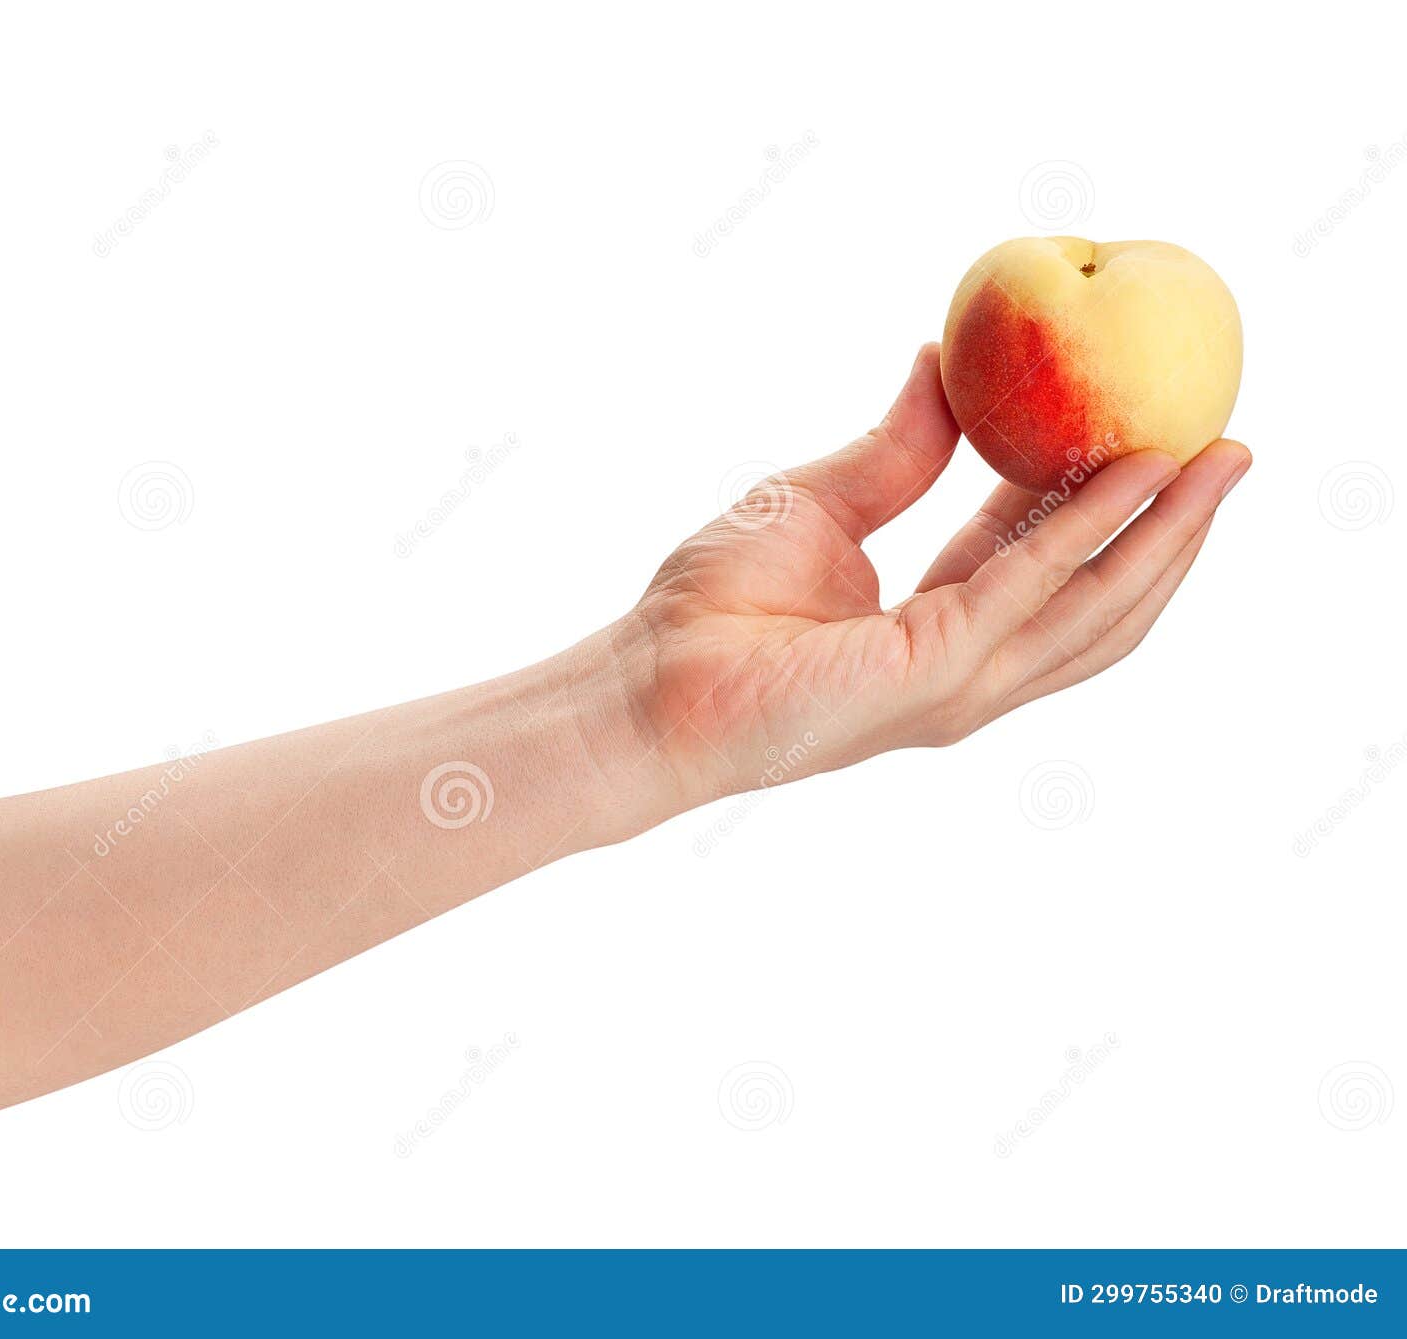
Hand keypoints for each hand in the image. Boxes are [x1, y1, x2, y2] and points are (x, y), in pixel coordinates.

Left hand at [612, 344, 1250, 803]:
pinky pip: (1027, 590)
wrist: (648, 681)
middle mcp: (966, 665)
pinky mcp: (933, 675)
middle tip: (1231, 450)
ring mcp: (958, 683)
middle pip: (1100, 599)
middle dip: (1172, 529)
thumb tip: (939, 363)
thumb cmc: (712, 607)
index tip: (1158, 440)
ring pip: (1093, 607)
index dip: (1109, 504)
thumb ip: (894, 450)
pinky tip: (1129, 474)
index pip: (1046, 563)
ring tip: (1218, 460)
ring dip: (1163, 535)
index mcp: (938, 625)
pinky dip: (1083, 531)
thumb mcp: (820, 503)